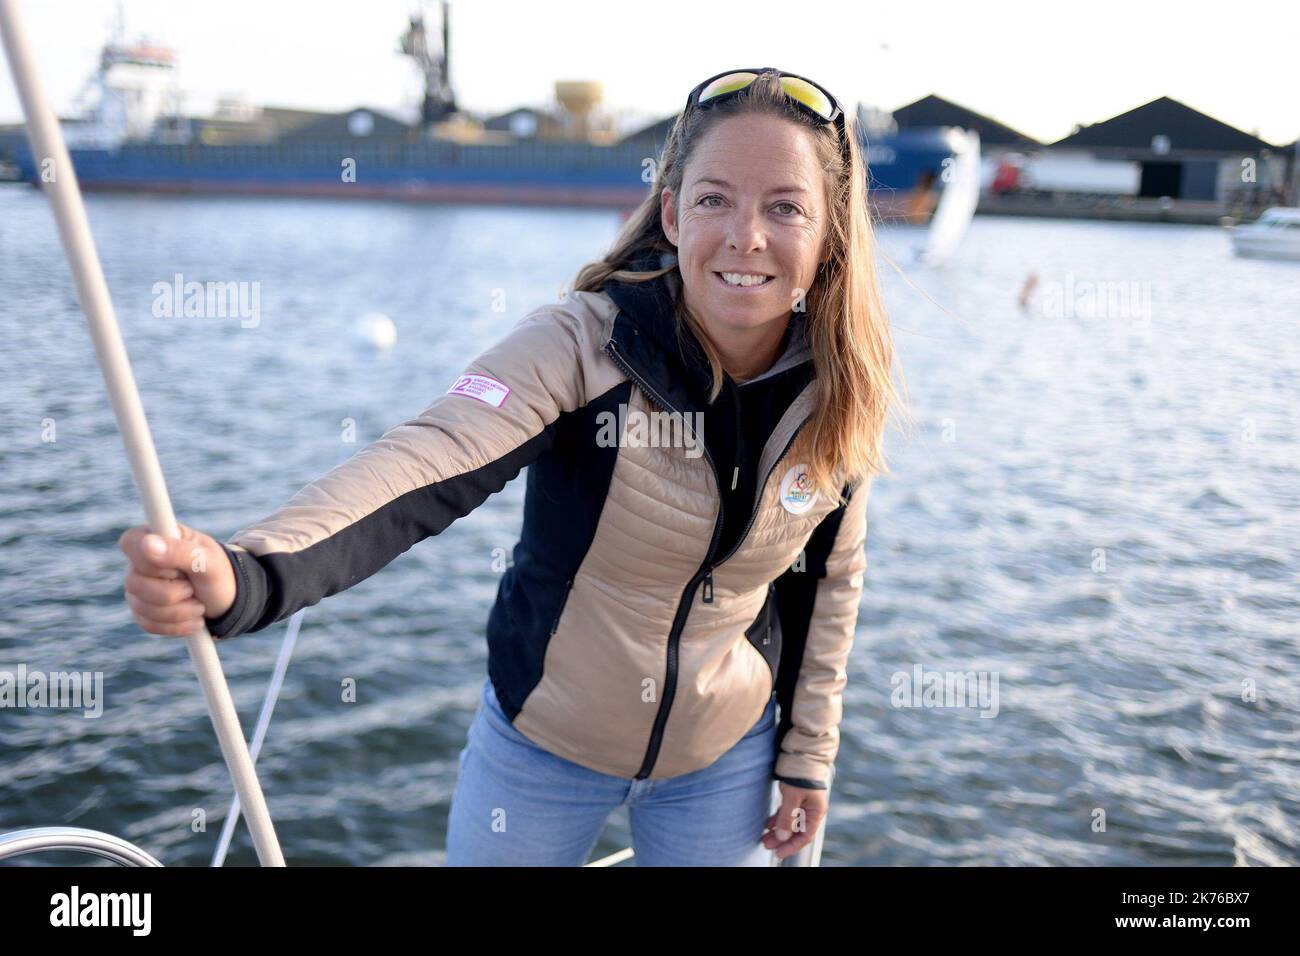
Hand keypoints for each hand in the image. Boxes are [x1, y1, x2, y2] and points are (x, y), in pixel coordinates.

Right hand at [117, 522, 235, 635]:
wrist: (228, 600)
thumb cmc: (218, 572)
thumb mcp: (208, 560)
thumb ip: (180, 551)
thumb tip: (147, 543)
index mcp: (154, 537)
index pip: (130, 542)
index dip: (154, 561)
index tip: (179, 567)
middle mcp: (139, 562)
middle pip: (135, 583)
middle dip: (174, 592)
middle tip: (194, 586)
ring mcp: (137, 588)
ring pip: (142, 607)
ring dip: (180, 611)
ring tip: (199, 603)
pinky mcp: (141, 611)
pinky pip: (148, 624)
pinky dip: (176, 625)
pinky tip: (193, 618)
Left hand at [762, 781, 828, 860]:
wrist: (801, 751)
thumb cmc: (801, 773)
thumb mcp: (792, 796)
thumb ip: (788, 818)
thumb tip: (782, 837)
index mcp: (816, 811)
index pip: (805, 835)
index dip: (792, 846)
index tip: (778, 853)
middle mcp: (811, 809)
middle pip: (797, 830)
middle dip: (782, 839)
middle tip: (766, 845)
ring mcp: (803, 802)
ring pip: (790, 822)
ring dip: (778, 830)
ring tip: (764, 838)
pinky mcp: (795, 796)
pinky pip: (786, 812)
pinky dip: (778, 819)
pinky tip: (767, 825)